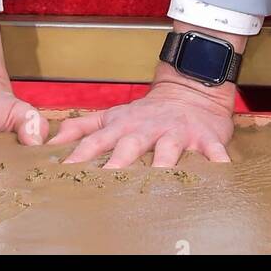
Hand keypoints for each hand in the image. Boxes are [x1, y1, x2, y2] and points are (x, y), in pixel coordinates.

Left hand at [46, 76, 235, 168]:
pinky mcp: (203, 137)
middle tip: (106, 181)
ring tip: (159, 181)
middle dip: (117, 163)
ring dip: (163, 164)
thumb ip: (82, 127)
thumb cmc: (145, 112)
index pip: (96, 141)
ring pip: (168, 149)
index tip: (64, 170)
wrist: (188, 89)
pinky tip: (220, 172)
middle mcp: (146, 129)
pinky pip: (211, 150)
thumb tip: (50, 143)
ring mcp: (175, 132)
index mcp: (122, 126)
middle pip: (129, 146)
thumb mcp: (111, 115)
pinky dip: (216, 160)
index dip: (80, 155)